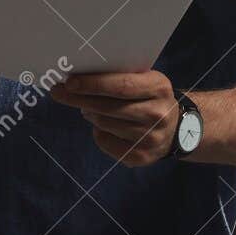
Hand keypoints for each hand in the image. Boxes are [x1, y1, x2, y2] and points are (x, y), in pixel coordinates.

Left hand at [50, 70, 178, 166]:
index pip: (121, 86)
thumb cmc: (149, 98)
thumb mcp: (144, 80)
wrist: (176, 129)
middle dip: (79, 99)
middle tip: (59, 92)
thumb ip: (119, 77)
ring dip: (89, 114)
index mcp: (159, 88)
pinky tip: (102, 126)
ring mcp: (151, 138)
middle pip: (108, 107)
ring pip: (104, 124)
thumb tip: (77, 77)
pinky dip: (99, 133)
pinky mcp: (142, 157)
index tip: (69, 82)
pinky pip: (106, 142)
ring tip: (87, 108)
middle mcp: (158, 114)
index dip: (92, 84)